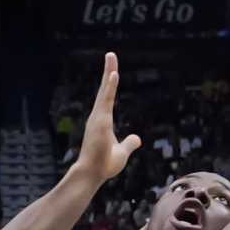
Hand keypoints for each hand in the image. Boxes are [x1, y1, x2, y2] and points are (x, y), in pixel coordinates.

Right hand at [71, 51, 140, 182]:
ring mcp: (97, 118)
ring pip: (105, 91)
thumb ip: (129, 144)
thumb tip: (137, 138)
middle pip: (105, 89)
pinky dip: (109, 86)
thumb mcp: (122, 153)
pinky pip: (106, 100)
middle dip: (108, 71)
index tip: (113, 69)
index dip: (110, 83)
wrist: (91, 175)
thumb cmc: (103, 165)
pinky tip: (114, 74)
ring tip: (111, 56)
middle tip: (111, 54)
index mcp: (102, 121)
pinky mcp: (99, 121)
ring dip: (109, 73)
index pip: (107, 98)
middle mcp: (98, 117)